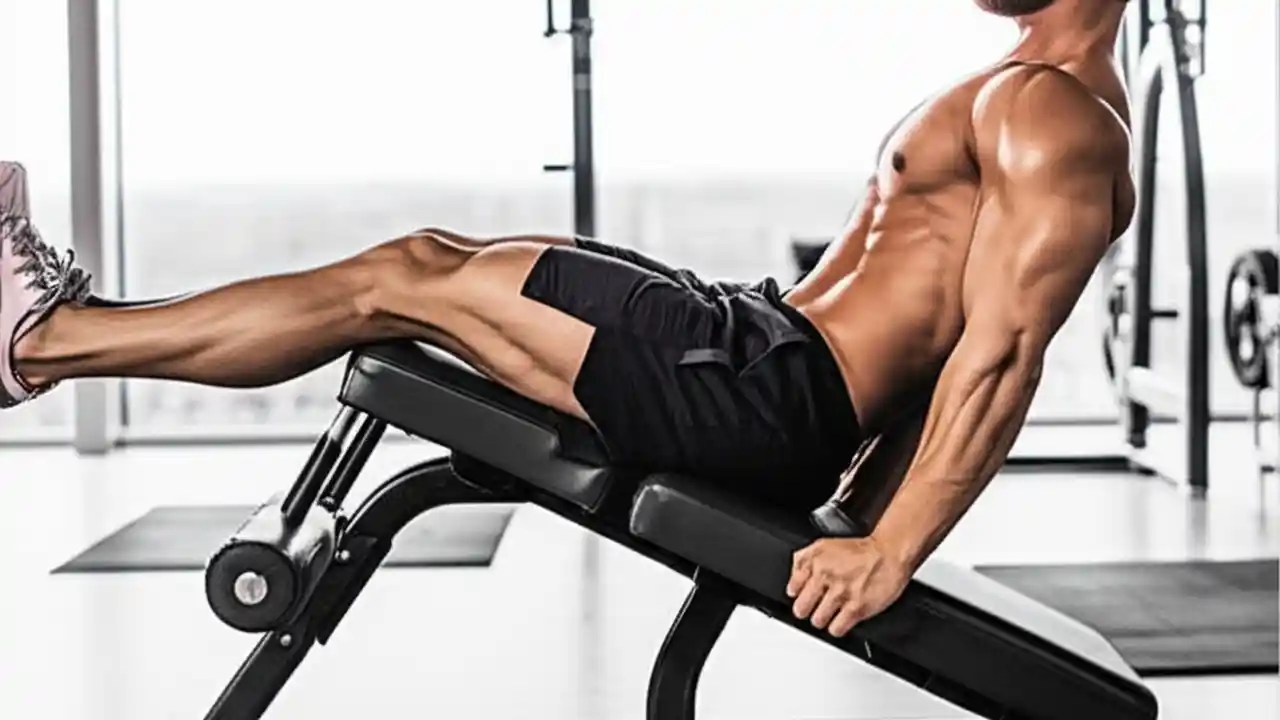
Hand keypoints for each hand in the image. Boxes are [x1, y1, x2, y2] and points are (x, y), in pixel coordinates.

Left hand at [786, 536, 908, 637]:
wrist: (889, 553)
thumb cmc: (861, 551)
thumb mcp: (825, 545)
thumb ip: (804, 560)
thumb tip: (793, 578)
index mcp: (815, 561)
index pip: (792, 589)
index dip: (798, 595)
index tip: (803, 597)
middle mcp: (826, 577)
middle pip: (801, 608)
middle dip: (806, 610)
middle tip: (814, 608)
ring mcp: (841, 593)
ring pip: (817, 620)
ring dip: (823, 619)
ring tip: (830, 613)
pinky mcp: (856, 608)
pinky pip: (836, 629)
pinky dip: (837, 628)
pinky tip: (841, 620)